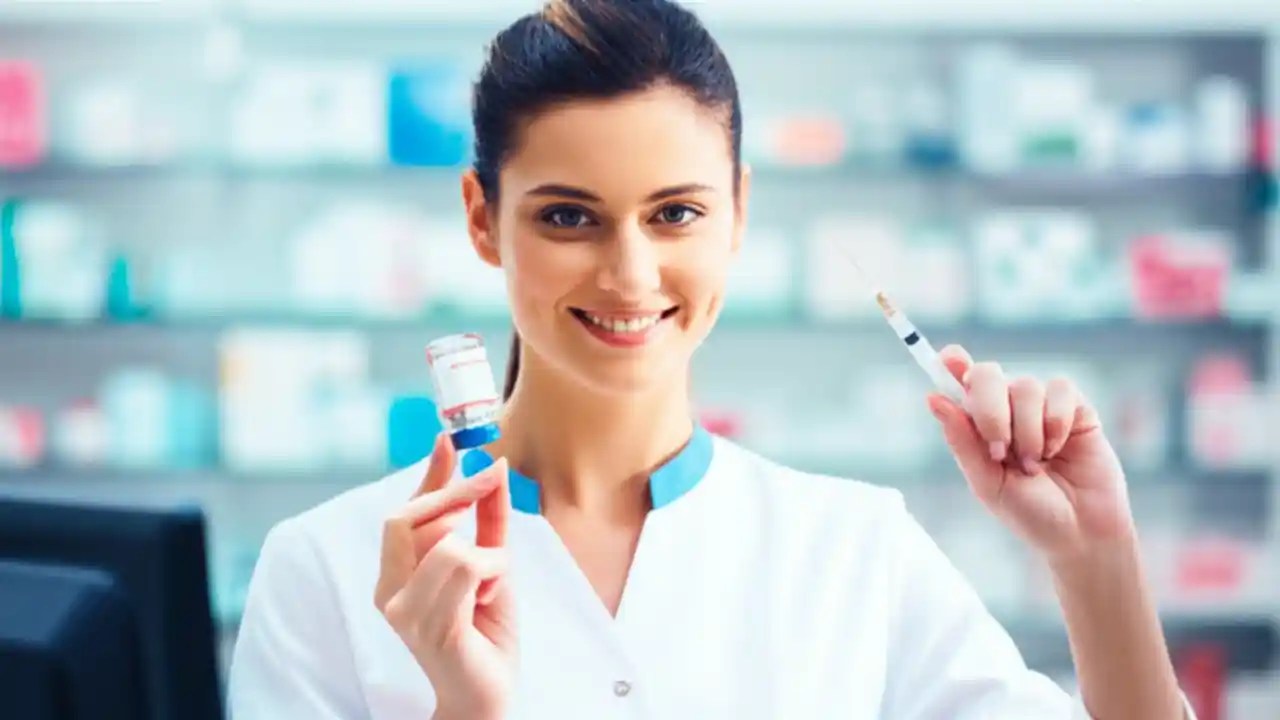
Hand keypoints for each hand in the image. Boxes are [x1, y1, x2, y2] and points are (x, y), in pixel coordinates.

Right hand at [374, 433, 516, 719]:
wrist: (485, 696)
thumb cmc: (484, 635)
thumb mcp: (489, 564)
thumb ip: (486, 519)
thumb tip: (492, 467)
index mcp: (396, 576)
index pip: (403, 514)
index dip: (427, 474)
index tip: (448, 439)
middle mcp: (390, 592)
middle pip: (408, 519)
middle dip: (456, 492)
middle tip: (491, 477)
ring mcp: (406, 611)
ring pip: (449, 544)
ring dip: (487, 556)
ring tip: (490, 586)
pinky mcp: (432, 625)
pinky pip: (466, 568)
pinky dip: (491, 575)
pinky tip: (488, 600)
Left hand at [926, 345, 1134, 562]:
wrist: (1079, 533)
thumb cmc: (1029, 513)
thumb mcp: (987, 482)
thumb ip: (962, 441)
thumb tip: (933, 398)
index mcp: (979, 424)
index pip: (960, 381)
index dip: (952, 363)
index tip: (947, 358)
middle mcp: (1007, 408)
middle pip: (987, 374)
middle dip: (989, 409)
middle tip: (999, 449)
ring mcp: (1040, 406)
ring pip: (1025, 386)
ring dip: (1027, 431)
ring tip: (1035, 464)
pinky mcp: (1075, 408)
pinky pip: (1060, 390)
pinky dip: (1055, 422)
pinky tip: (1058, 449)